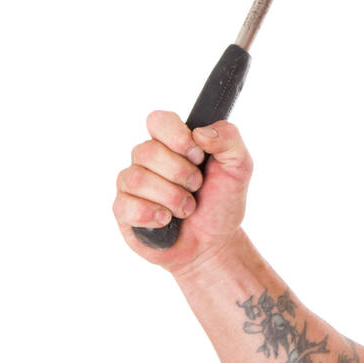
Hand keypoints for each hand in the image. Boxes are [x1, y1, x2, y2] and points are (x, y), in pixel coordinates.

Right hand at [112, 110, 253, 275]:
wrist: (215, 242)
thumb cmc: (222, 202)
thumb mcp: (239, 167)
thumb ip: (229, 139)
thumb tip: (201, 132)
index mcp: (171, 142)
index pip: (158, 120)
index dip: (177, 137)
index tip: (198, 156)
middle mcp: (146, 159)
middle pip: (147, 151)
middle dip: (182, 174)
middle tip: (197, 187)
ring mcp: (131, 184)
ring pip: (138, 178)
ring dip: (173, 198)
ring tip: (187, 208)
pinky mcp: (123, 211)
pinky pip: (128, 206)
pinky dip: (155, 216)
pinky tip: (167, 221)